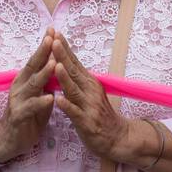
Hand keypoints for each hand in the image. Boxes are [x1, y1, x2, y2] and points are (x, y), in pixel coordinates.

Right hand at [0, 31, 55, 162]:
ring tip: (53, 64)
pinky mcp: (18, 116)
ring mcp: (18, 100)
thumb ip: (47, 81)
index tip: (53, 30)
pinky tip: (50, 98)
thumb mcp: (39, 95)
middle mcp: (20, 86)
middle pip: (32, 66)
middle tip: (52, 37)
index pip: (36, 59)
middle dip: (42, 52)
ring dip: (43, 74)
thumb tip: (58, 63)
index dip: (45, 46)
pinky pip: (31, 108)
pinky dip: (40, 102)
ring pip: (32, 85)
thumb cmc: (27, 115)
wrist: (9, 140)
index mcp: (25, 79)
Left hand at [52, 33, 145, 164]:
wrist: (118, 137)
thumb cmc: (100, 115)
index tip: (55, 34)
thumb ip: (77, 80)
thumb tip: (64, 62)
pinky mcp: (87, 122)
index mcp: (89, 82)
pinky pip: (75, 112)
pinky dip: (67, 105)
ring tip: (55, 65)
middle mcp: (90, 91)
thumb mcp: (90, 93)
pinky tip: (58, 99)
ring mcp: (89, 106)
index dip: (65, 49)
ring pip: (74, 90)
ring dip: (64, 77)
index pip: (75, 62)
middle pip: (74, 71)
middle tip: (54, 40)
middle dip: (63, 56)